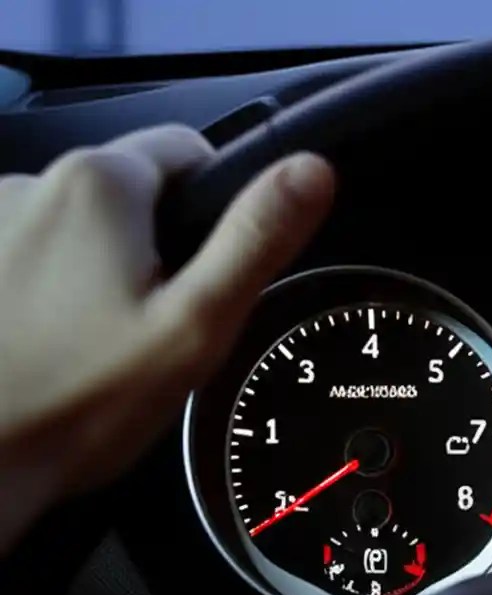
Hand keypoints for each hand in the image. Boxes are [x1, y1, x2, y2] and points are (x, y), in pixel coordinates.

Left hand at [0, 125, 334, 553]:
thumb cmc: (79, 401)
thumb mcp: (195, 325)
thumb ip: (255, 239)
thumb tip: (313, 169)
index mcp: (99, 184)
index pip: (187, 148)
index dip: (215, 207)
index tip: (207, 273)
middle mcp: (31, 183)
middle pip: (128, 191)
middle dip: (152, 244)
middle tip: (156, 323)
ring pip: (77, 227)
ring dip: (94, 266)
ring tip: (96, 342)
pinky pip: (31, 256)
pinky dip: (49, 289)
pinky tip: (50, 343)